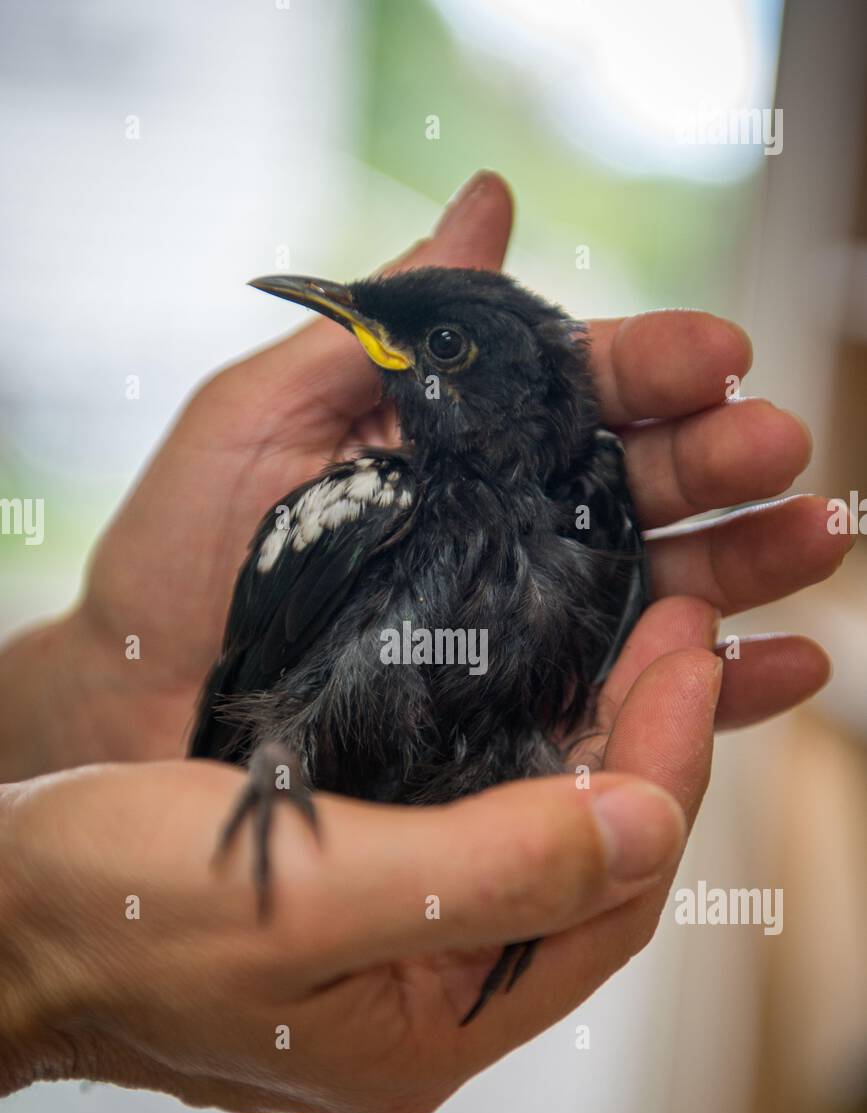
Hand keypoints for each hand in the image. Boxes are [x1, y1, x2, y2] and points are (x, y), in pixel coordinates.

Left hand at [0, 171, 843, 777]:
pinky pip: (632, 706)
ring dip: (748, 565)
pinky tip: (788, 668)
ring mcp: (526, 630)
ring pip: (663, 591)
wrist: (135, 706)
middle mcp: (512, 532)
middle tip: (785, 449)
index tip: (719, 351)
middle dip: (721, 463)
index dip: (652, 368)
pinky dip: (719, 692)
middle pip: (642, 490)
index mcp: (464, 447)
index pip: (579, 394)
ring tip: (817, 540)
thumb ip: (380, 322)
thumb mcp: (258, 417)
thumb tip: (490, 202)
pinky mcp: (525, 727)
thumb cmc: (179, 558)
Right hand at [0, 596, 719, 1112]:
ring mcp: (393, 960)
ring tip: (631, 644)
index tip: (689, 652)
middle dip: (645, 753)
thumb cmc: (118, 909)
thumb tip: (651, 825)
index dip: (666, 770)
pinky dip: (521, 761)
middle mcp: (428, 1008)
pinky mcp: (359, 908)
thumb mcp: (311, 892)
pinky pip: (477, 833)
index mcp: (428, 1033)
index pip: (608, 899)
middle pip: (588, 878)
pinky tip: (537, 691)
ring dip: (593, 751)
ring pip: (540, 852)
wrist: (1, 920)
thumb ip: (489, 871)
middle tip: (677, 629)